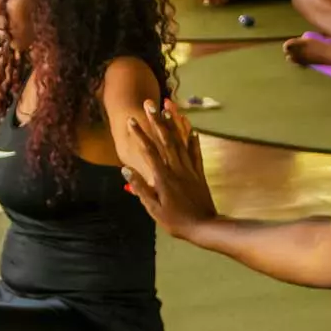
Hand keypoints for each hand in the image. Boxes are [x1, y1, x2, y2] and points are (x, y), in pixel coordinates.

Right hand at [123, 100, 217, 239]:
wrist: (204, 227)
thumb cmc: (175, 221)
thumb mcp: (153, 208)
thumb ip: (140, 187)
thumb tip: (127, 169)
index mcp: (163, 177)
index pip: (149, 151)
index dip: (140, 134)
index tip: (131, 120)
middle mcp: (177, 169)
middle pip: (165, 140)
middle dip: (156, 120)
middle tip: (149, 104)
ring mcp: (190, 169)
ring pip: (181, 142)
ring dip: (174, 124)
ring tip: (168, 109)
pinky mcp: (199, 174)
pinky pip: (196, 153)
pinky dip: (193, 141)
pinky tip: (192, 131)